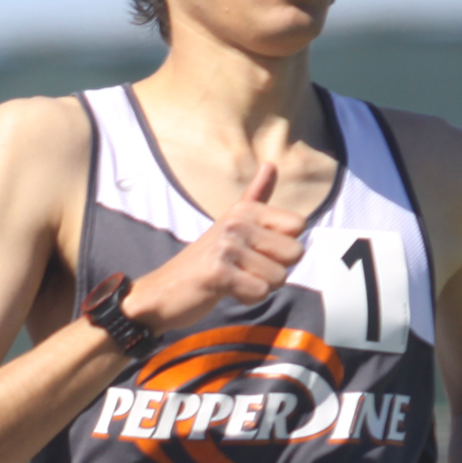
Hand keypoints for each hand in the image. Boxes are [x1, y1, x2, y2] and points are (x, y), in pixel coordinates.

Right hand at [124, 162, 304, 332]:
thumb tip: (271, 164)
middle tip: (245, 269)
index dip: (284, 247)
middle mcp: (237, 222)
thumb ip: (255, 197)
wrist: (162, 291)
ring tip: (234, 280)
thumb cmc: (205, 261)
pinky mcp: (219, 273)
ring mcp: (227, 246)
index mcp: (245, 209)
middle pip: (295, 252)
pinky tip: (227, 290)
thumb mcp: (231, 224)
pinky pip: (260, 291)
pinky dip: (248, 298)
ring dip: (260, 286)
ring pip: (280, 276)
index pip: (298, 225)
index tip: (256, 250)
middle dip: (276, 270)